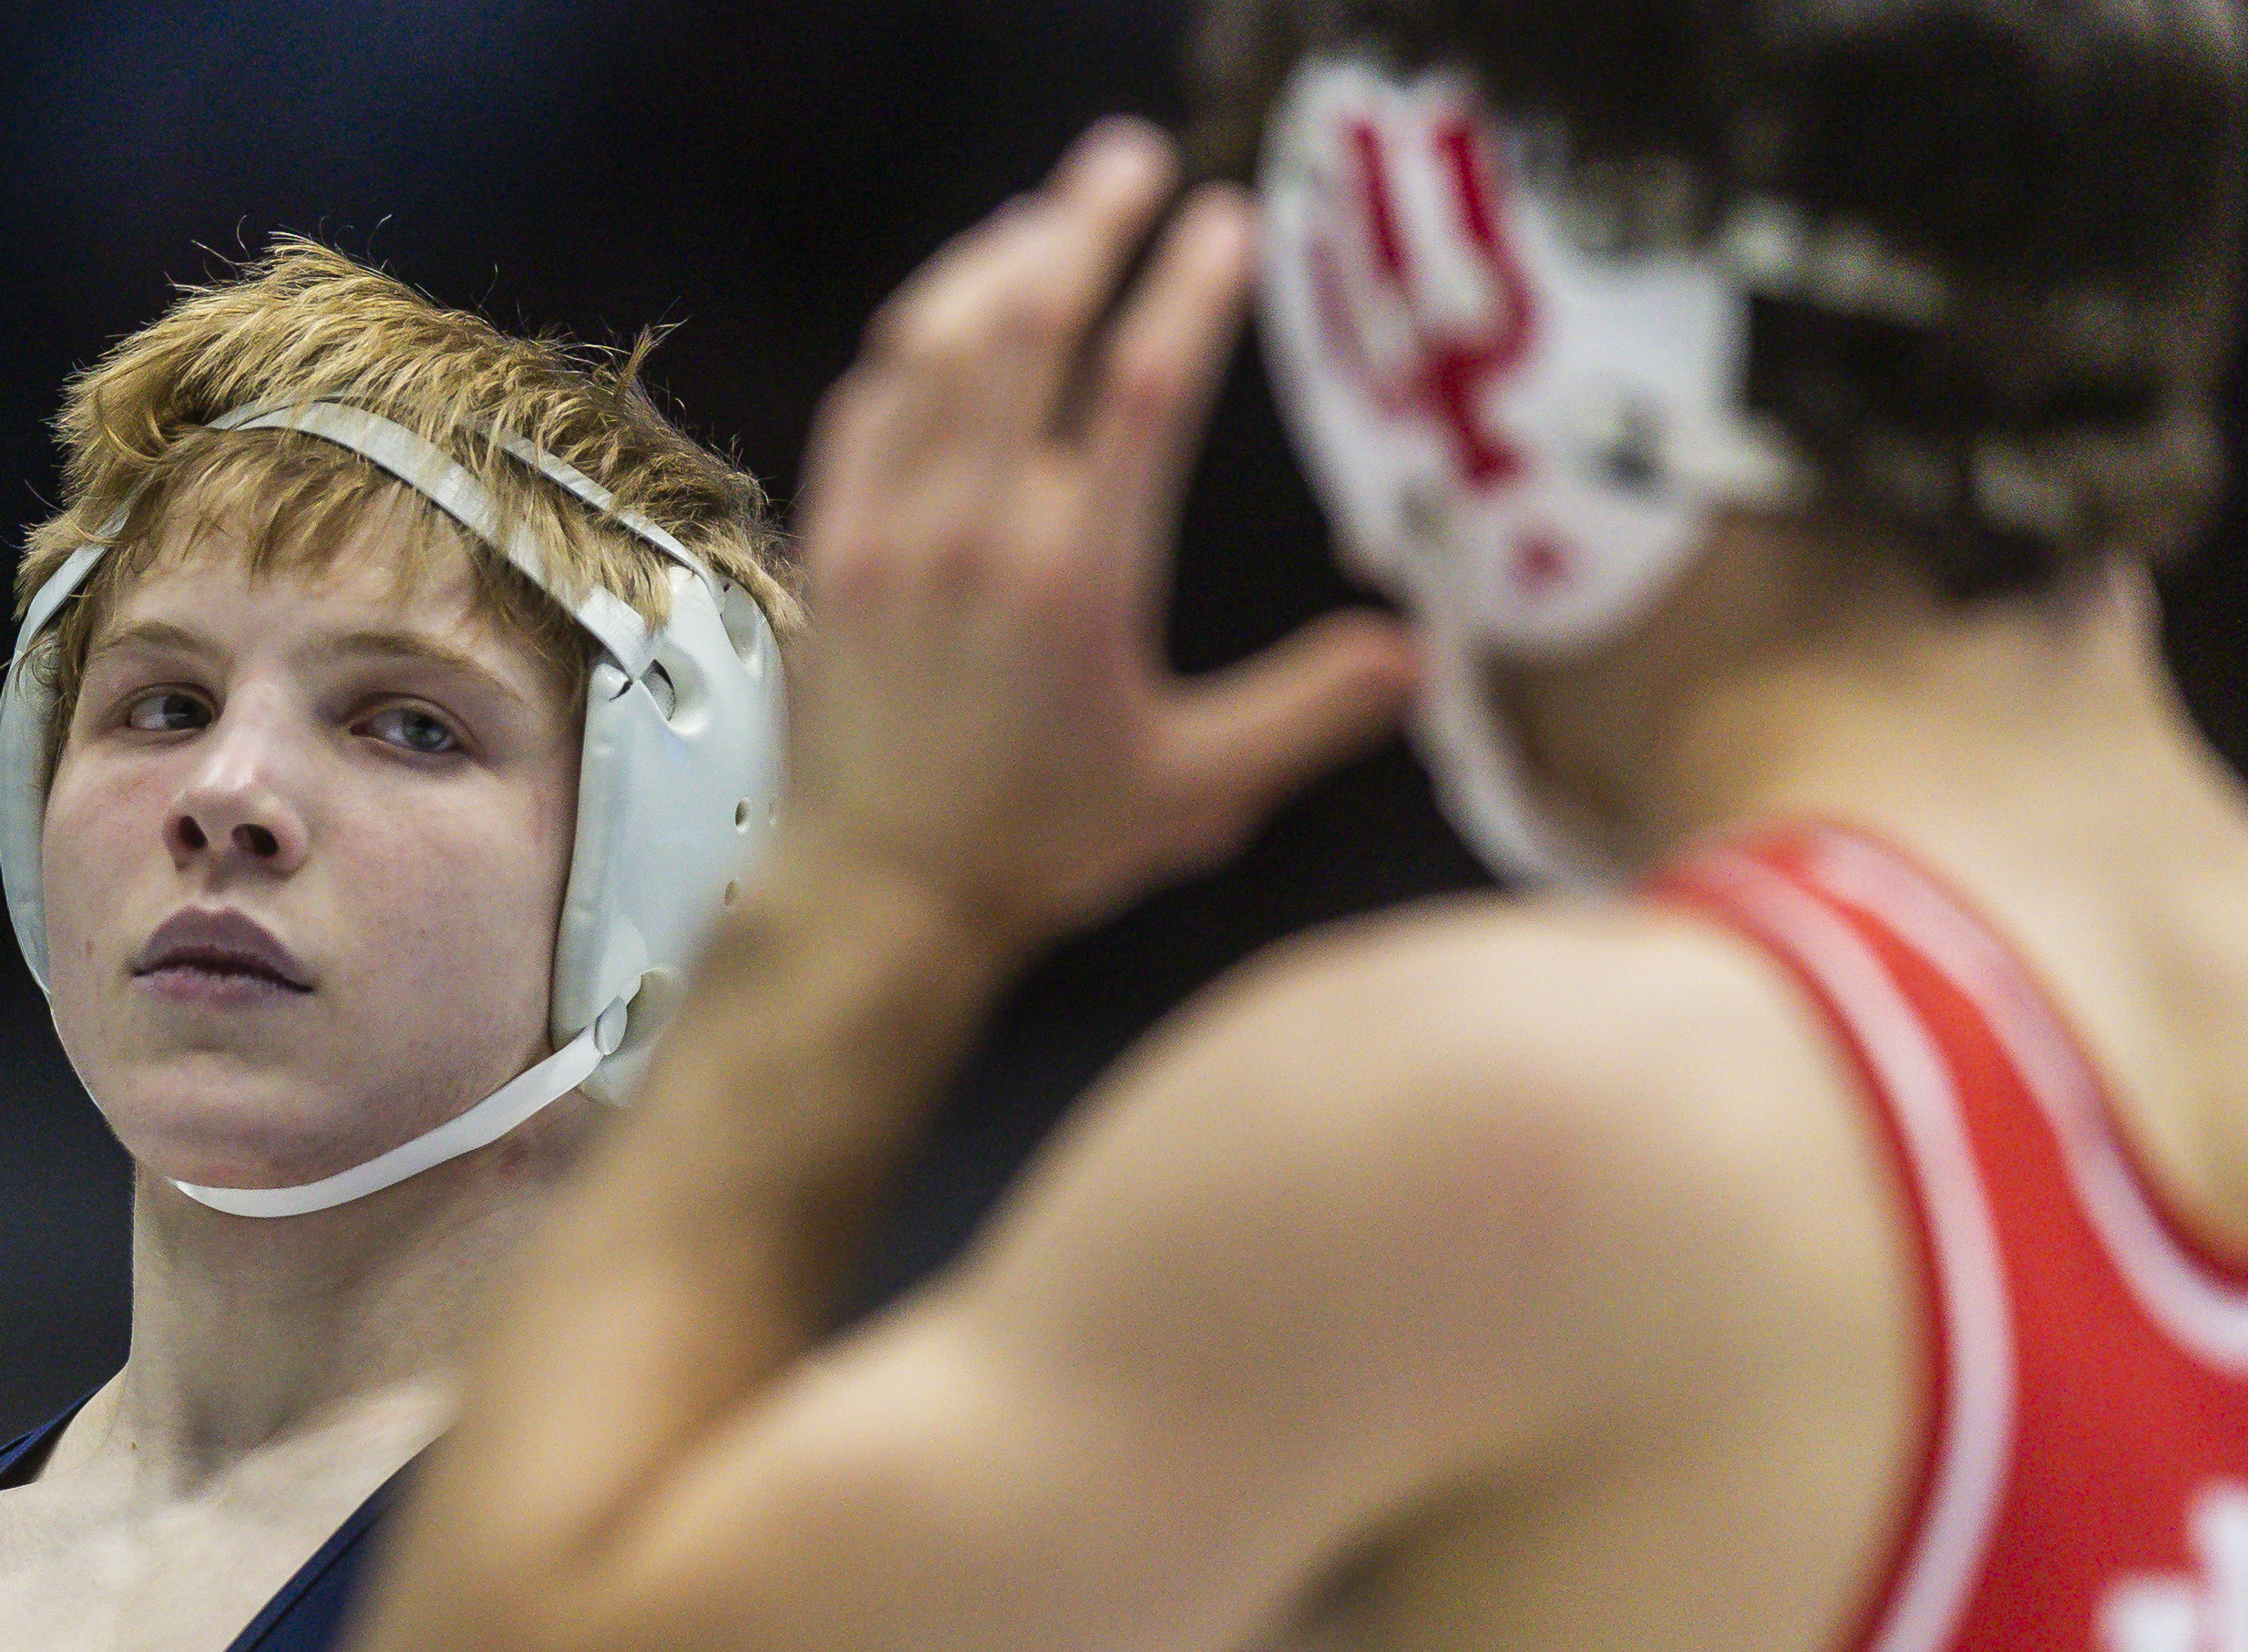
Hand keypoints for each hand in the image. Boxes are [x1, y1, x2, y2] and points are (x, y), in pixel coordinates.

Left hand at [785, 121, 1415, 955]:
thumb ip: (1305, 711)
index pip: (1146, 387)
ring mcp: (894, 530)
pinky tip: (944, 317)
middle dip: (1084, 224)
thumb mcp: (1196, 789)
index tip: (1224, 225)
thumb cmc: (1035, 847)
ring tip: (1046, 216)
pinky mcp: (836, 547)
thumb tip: (1411, 659)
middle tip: (1126, 162)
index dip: (1190, 289)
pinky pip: (865, 406)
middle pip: (1030, 325)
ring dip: (992, 261)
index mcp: (1076, 575)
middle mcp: (977, 532)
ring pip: (936, 347)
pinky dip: (911, 342)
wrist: (883, 893)